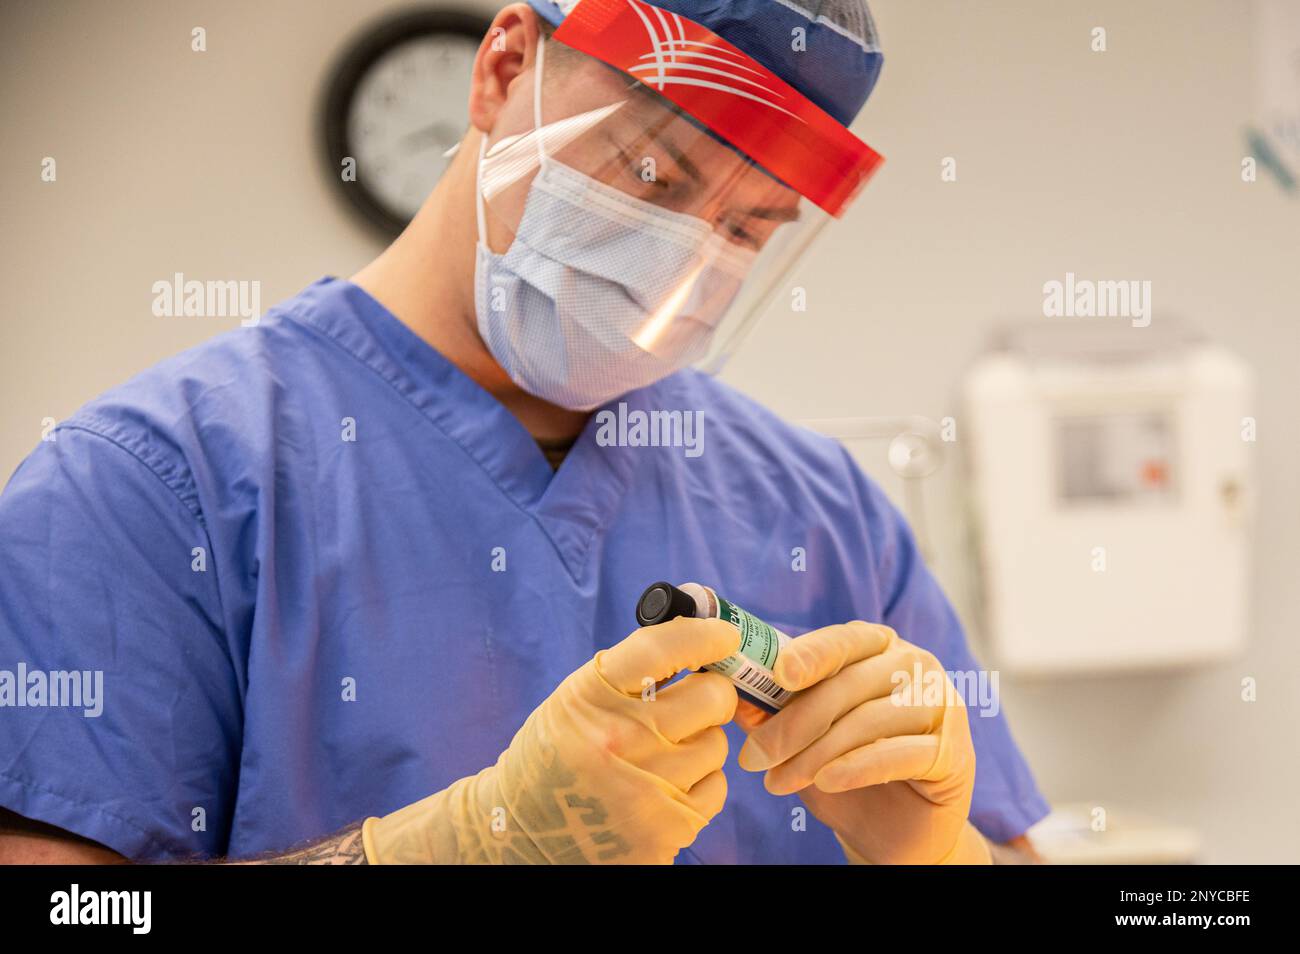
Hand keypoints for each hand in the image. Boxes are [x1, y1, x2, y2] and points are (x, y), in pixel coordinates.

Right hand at [363, 617, 739, 863]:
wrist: (519, 833)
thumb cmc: (554, 757)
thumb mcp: (573, 702)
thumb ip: (627, 675)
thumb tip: (696, 644)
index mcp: (593, 698)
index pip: (662, 649)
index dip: (704, 636)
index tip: (724, 635)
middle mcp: (621, 741)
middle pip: (711, 698)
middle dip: (712, 695)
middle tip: (697, 701)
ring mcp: (647, 789)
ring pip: (716, 744)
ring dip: (701, 744)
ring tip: (664, 754)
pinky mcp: (666, 830)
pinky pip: (715, 788)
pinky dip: (700, 784)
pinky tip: (667, 786)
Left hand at [735, 621, 988, 863]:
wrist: (896, 831)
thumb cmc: (846, 771)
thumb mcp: (803, 739)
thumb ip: (774, 712)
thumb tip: (736, 695)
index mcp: (880, 647)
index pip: (844, 640)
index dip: (811, 654)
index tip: (778, 674)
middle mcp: (916, 666)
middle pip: (849, 685)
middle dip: (794, 723)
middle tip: (754, 756)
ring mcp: (942, 706)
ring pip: (868, 721)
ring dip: (815, 753)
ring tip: (777, 782)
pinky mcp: (953, 753)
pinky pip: (899, 754)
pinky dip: (856, 767)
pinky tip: (825, 783)